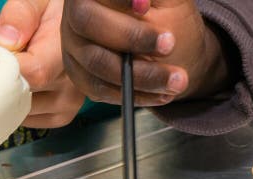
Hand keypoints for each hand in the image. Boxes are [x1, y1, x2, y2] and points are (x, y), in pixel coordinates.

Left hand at [0, 0, 85, 127]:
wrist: (79, 31)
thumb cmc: (53, 14)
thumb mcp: (37, 1)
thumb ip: (20, 14)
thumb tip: (5, 41)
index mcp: (66, 54)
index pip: (33, 74)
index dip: (2, 71)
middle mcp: (73, 84)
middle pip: (23, 96)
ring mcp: (70, 103)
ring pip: (23, 111)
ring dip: (6, 97)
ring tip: (6, 74)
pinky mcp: (64, 116)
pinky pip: (30, 121)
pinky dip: (16, 108)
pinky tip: (16, 89)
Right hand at [61, 0, 230, 106]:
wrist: (169, 48)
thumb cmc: (165, 14)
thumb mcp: (164, 0)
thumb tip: (141, 1)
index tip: (146, 6)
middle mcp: (75, 15)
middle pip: (87, 22)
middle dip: (131, 36)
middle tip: (169, 44)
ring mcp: (75, 48)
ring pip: (98, 65)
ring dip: (142, 76)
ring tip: (177, 79)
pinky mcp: (83, 78)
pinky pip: (103, 91)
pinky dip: (136, 95)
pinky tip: (163, 94)